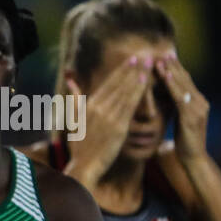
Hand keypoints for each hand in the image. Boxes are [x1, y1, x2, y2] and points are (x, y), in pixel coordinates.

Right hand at [65, 54, 150, 182]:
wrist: (84, 166)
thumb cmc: (79, 147)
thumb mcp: (73, 121)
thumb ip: (74, 100)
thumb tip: (70, 82)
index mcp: (88, 107)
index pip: (108, 84)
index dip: (121, 71)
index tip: (132, 59)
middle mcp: (97, 109)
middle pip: (118, 84)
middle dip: (132, 69)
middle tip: (145, 54)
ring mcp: (108, 117)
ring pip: (126, 92)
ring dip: (138, 76)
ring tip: (149, 63)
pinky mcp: (118, 127)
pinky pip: (131, 106)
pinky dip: (138, 92)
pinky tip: (146, 81)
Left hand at [155, 52, 209, 163]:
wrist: (193, 159)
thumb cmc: (183, 143)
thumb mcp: (178, 122)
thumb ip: (176, 110)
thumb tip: (165, 102)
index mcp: (196, 103)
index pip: (185, 81)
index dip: (175, 69)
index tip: (165, 57)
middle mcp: (200, 102)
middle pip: (186, 79)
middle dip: (174, 65)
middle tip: (163, 51)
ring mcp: (198, 108)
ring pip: (184, 85)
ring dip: (172, 71)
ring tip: (161, 59)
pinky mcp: (192, 115)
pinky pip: (181, 97)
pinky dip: (173, 85)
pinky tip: (166, 76)